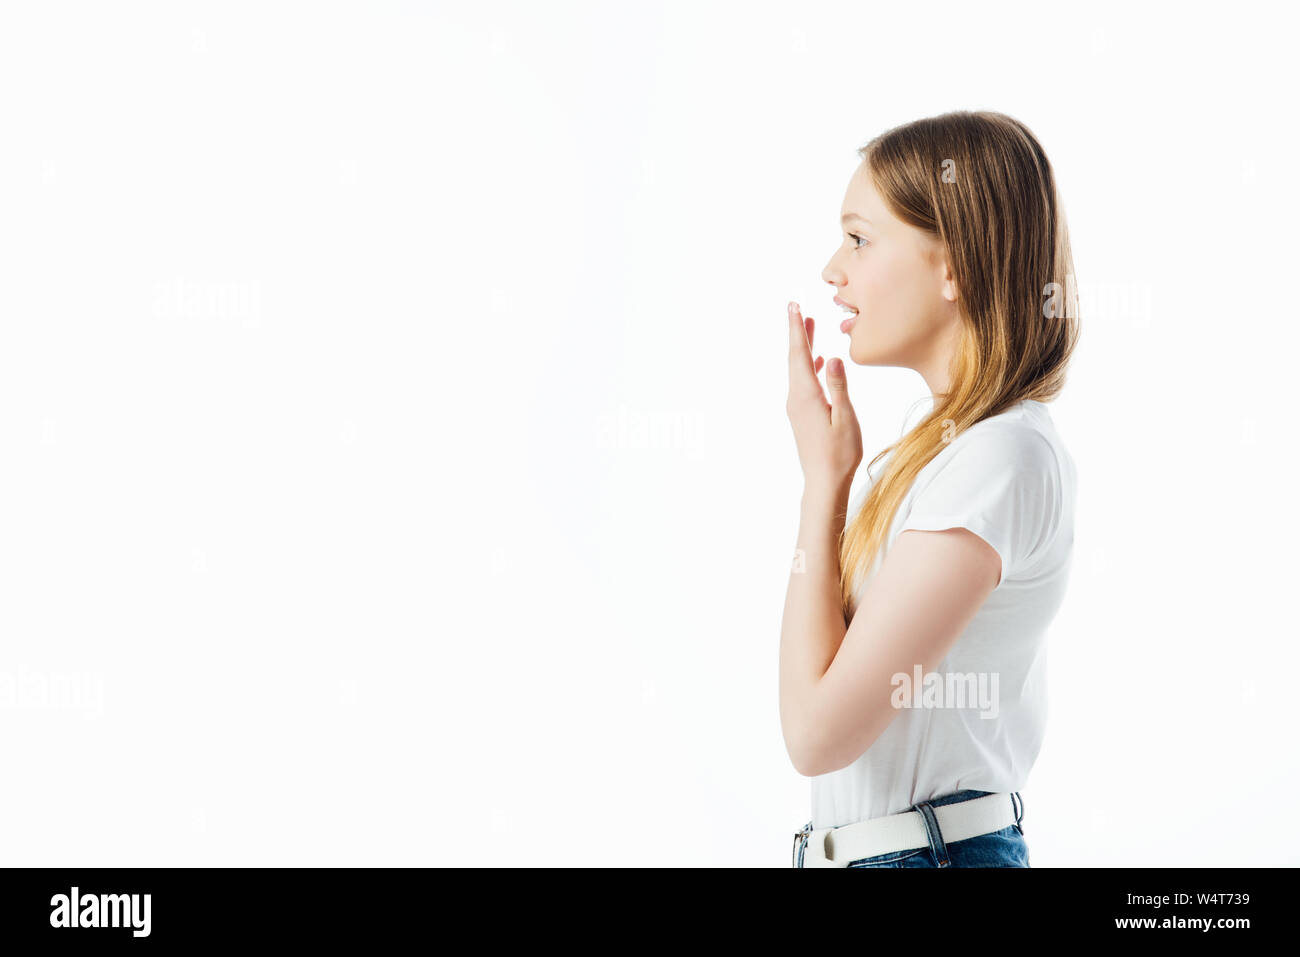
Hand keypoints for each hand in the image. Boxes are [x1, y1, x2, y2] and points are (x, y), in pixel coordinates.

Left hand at [785, 301, 861, 494]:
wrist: (823, 482)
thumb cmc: (839, 453)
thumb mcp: (844, 418)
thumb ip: (838, 387)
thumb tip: (832, 358)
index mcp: (806, 396)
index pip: (800, 355)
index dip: (797, 329)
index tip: (793, 307)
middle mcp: (796, 399)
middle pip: (795, 358)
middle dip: (797, 332)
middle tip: (796, 308)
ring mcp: (797, 407)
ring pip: (799, 370)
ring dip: (804, 348)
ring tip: (808, 327)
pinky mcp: (802, 415)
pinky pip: (802, 382)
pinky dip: (808, 367)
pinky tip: (818, 363)